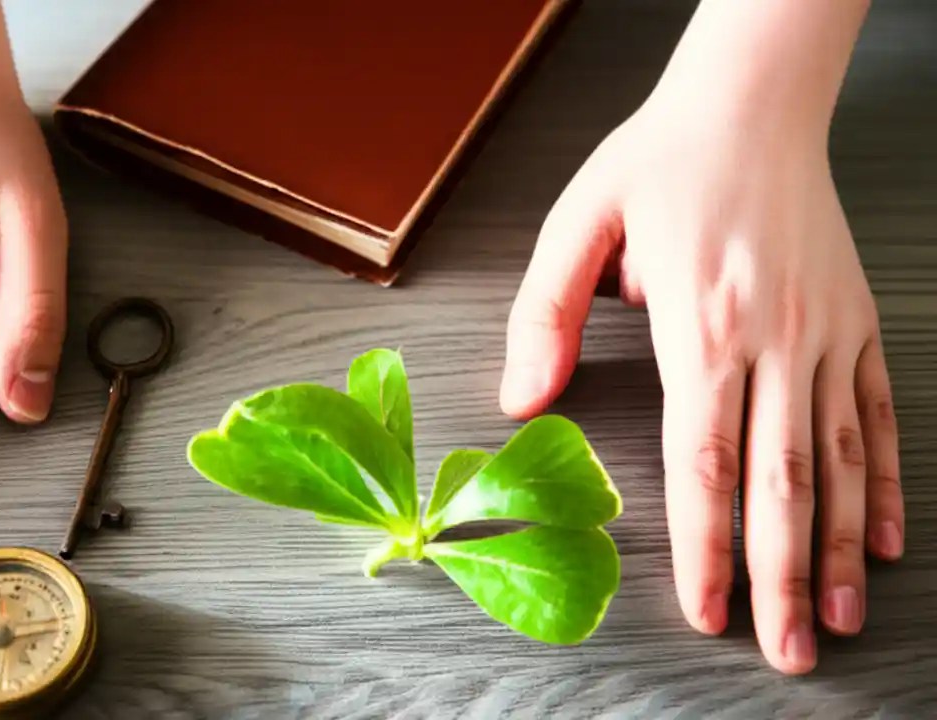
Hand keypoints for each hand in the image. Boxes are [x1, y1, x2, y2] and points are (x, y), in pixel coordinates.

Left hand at [498, 58, 900, 673]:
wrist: (752, 101)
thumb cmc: (664, 159)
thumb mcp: (581, 219)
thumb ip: (545, 313)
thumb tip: (524, 398)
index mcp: (702, 323)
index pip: (705, 462)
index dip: (707, 548)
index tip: (708, 612)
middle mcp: (774, 337)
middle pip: (781, 482)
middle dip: (781, 579)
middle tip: (785, 652)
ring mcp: (825, 332)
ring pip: (838, 461)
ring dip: (838, 549)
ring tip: (838, 619)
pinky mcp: (855, 320)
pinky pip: (877, 414)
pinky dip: (882, 481)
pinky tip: (881, 536)